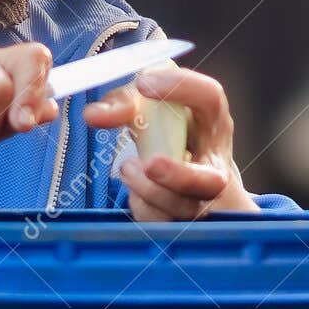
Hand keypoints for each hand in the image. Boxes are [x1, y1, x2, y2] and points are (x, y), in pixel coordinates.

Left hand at [83, 64, 258, 219]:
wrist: (192, 179)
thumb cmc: (170, 136)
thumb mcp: (153, 111)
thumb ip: (123, 105)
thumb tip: (93, 115)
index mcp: (212, 124)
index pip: (210, 98)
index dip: (182, 88)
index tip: (144, 84)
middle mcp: (215, 164)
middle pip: (209, 179)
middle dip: (179, 176)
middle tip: (150, 163)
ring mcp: (205, 201)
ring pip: (184, 209)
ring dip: (151, 192)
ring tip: (128, 169)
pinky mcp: (189, 224)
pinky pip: (164, 224)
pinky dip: (144, 208)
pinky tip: (137, 192)